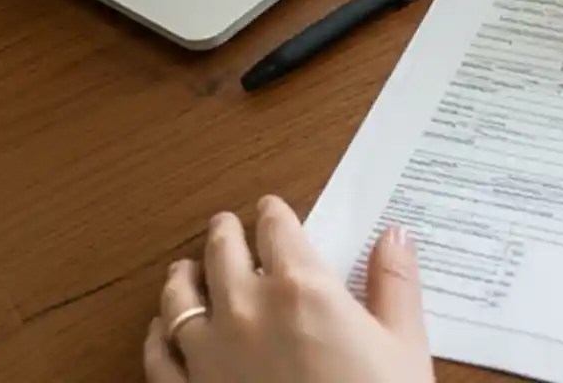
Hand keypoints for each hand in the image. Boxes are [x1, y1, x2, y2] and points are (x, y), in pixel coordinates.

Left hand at [144, 196, 432, 382]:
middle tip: (227, 225)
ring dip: (184, 276)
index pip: (278, 229)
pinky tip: (161, 330)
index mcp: (303, 288)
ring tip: (186, 268)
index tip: (271, 208)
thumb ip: (395, 284)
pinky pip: (159, 354)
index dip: (273, 212)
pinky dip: (158, 335)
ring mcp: (210, 353)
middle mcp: (248, 309)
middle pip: (224, 251)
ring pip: (179, 297)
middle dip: (226, 232)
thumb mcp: (404, 344)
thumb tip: (396, 236)